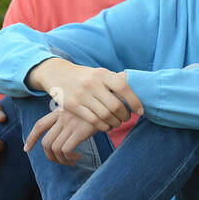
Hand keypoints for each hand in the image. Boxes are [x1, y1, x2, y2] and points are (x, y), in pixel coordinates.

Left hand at [24, 110, 99, 165]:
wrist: (112, 101)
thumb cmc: (100, 108)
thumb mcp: (82, 109)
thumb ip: (72, 118)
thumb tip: (68, 134)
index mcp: (60, 112)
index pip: (40, 125)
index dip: (31, 138)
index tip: (26, 149)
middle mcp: (62, 118)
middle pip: (46, 142)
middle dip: (50, 157)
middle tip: (61, 161)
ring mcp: (70, 124)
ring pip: (54, 148)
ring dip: (62, 160)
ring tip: (72, 161)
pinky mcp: (80, 131)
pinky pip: (66, 150)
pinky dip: (69, 157)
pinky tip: (78, 156)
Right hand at [27, 58, 142, 130]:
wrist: (58, 74)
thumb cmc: (86, 76)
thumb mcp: (100, 73)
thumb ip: (116, 81)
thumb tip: (139, 93)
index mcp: (102, 73)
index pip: (123, 88)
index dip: (134, 101)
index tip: (140, 111)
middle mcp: (91, 83)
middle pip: (115, 105)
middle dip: (125, 115)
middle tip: (126, 118)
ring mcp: (81, 95)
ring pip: (105, 115)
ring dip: (115, 122)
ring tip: (117, 122)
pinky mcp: (72, 106)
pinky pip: (94, 120)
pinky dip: (104, 126)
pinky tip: (107, 126)